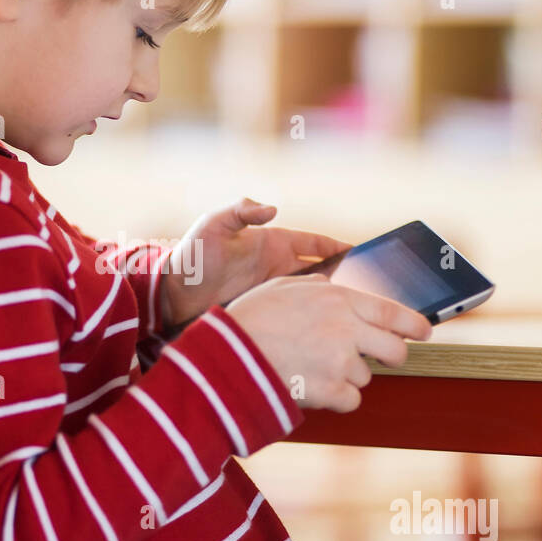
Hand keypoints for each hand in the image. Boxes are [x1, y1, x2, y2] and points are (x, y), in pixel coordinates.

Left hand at [159, 196, 352, 330]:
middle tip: (370, 290)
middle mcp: (277, 266)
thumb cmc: (192, 255)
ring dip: (331, 303)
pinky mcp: (265, 311)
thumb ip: (241, 211)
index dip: (338, 246)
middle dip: (345, 278)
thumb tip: (271, 208)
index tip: (363, 253)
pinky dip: (311, 321)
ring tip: (357, 314)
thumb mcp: (213, 225)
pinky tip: (327, 332)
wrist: (171, 294)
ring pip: (311, 296)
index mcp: (272, 243)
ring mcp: (272, 290)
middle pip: (321, 271)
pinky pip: (294, 315)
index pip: (314, 242)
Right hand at [224, 275, 432, 412]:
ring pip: (366, 376)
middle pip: (395, 350)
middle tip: (378, 359)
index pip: (393, 311)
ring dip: (347, 376)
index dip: (415, 324)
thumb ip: (316, 285)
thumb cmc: (249, 319)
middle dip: (391, 356)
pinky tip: (313, 388)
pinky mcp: (331, 391)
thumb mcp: (283, 286)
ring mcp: (340, 361)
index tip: (424, 331)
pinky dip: (336, 398)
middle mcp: (346, 328)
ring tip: (314, 369)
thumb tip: (332, 286)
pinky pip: (351, 400)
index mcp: (338, 299)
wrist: (228, 357)